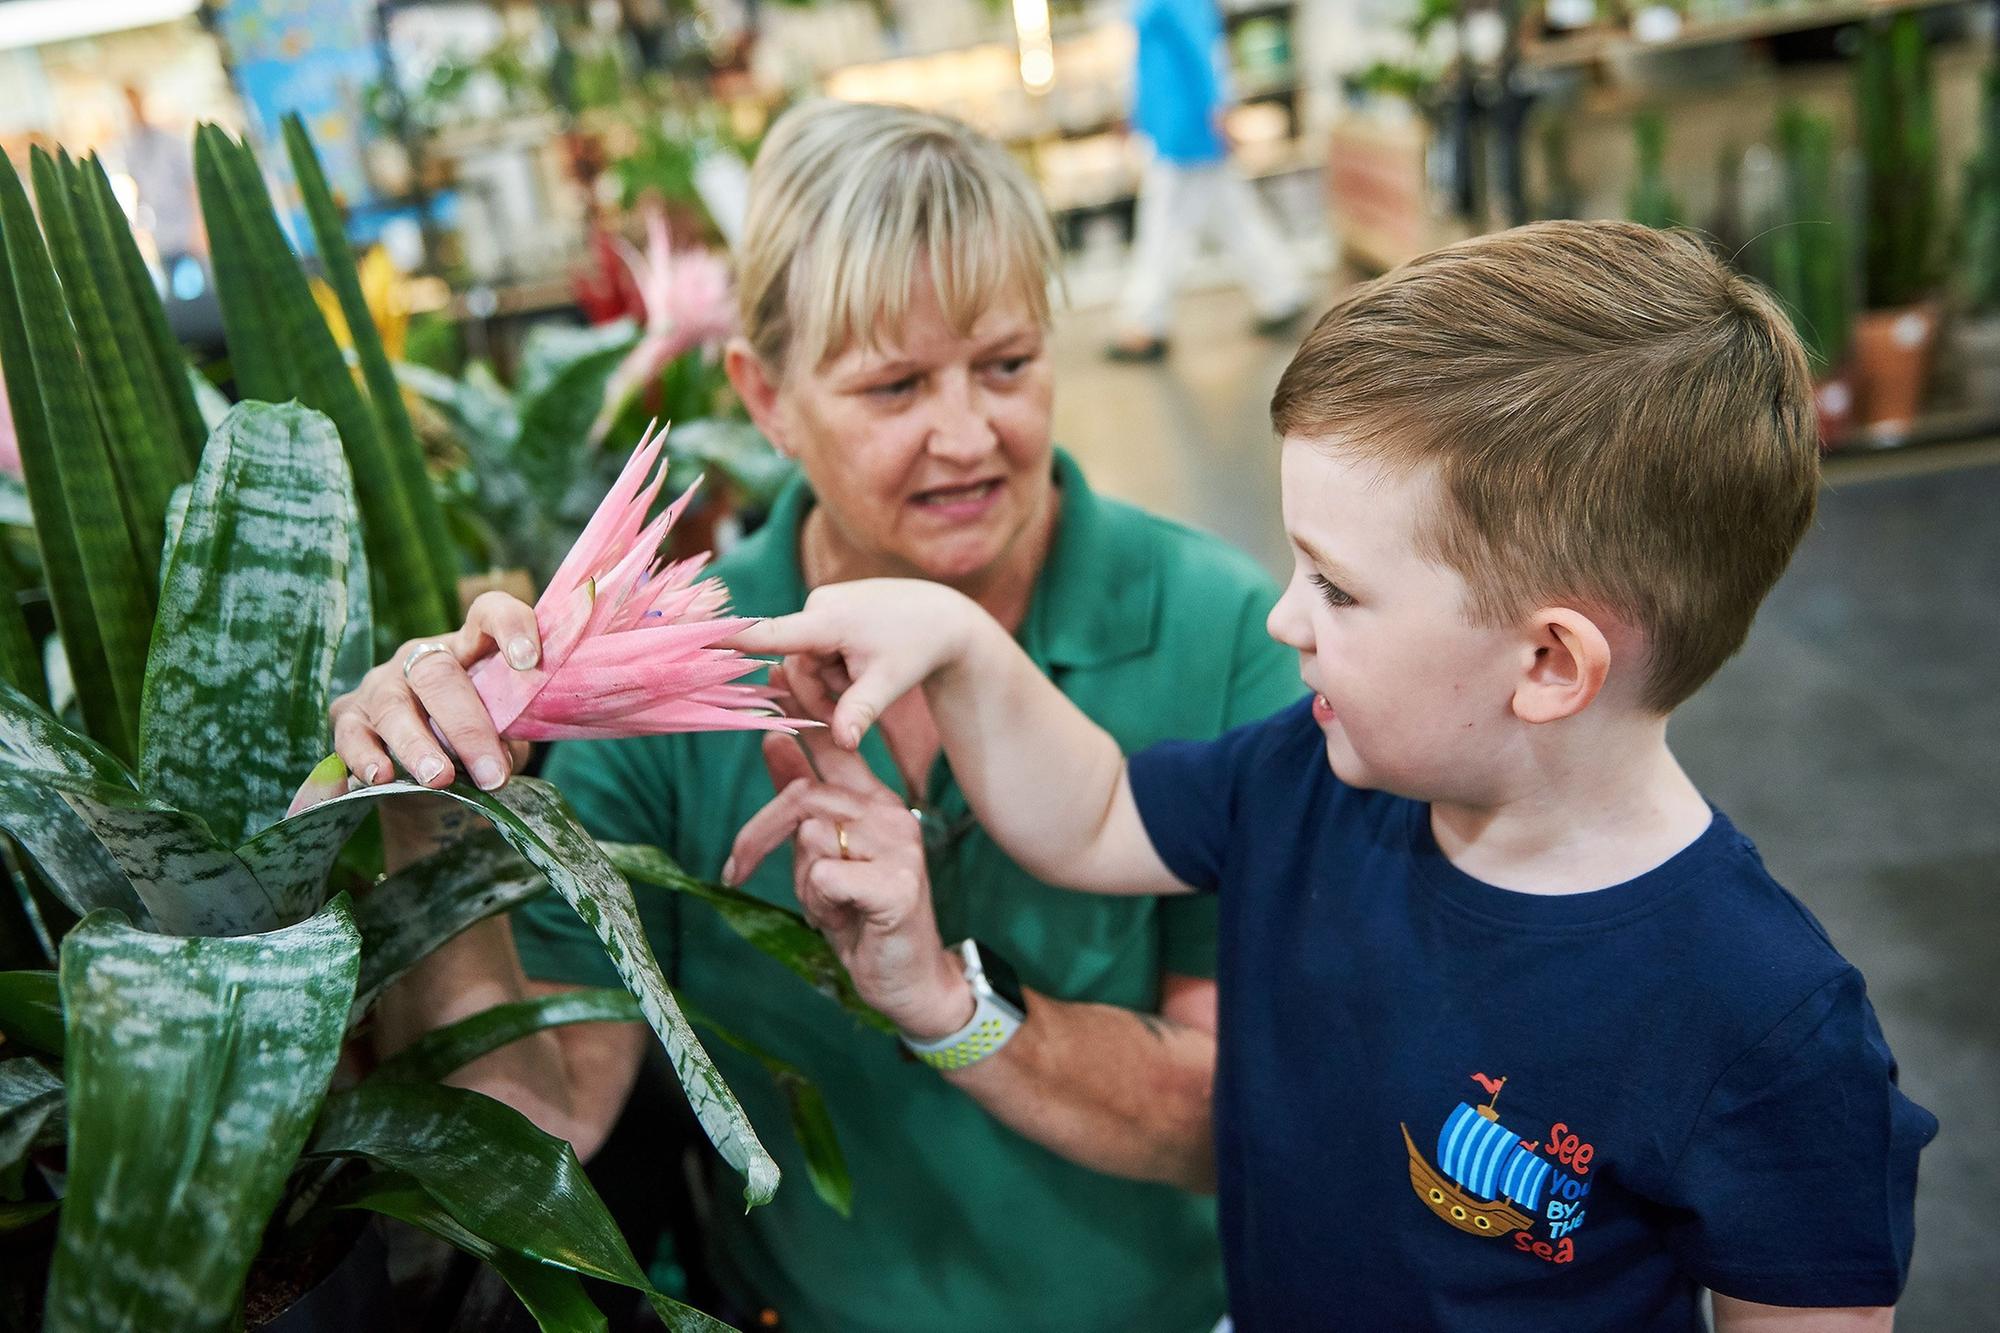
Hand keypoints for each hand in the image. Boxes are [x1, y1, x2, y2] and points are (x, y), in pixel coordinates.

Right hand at [286, 591, 538, 817]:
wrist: (422, 780)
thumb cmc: (473, 744)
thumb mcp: (501, 735)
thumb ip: (507, 736)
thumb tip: (503, 756)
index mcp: (468, 648)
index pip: (488, 615)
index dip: (510, 626)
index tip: (529, 661)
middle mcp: (420, 657)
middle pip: (439, 674)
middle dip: (467, 727)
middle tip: (492, 773)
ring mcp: (381, 685)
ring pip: (394, 706)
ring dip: (418, 746)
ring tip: (440, 778)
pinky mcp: (349, 716)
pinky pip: (352, 734)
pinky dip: (364, 756)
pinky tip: (380, 776)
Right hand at [723, 579, 985, 750]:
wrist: (942, 616)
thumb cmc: (917, 649)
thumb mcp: (890, 683)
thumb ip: (860, 712)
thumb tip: (842, 743)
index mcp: (829, 620)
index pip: (770, 634)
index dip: (731, 639)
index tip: (692, 635)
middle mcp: (818, 605)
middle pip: (795, 666)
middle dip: (819, 695)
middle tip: (853, 713)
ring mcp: (822, 603)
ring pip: (806, 661)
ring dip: (829, 684)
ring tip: (865, 685)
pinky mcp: (827, 607)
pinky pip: (816, 648)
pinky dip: (835, 667)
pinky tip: (863, 666)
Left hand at [726, 725, 972, 1040]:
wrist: (908, 980)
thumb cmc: (860, 916)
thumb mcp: (821, 854)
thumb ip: (802, 798)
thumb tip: (773, 738)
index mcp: (872, 801)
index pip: (836, 744)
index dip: (805, 708)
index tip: (775, 672)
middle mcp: (888, 813)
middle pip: (802, 796)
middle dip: (758, 836)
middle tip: (736, 871)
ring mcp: (896, 846)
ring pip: (809, 838)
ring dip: (801, 884)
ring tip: (826, 908)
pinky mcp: (895, 885)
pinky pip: (824, 877)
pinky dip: (819, 905)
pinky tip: (843, 922)